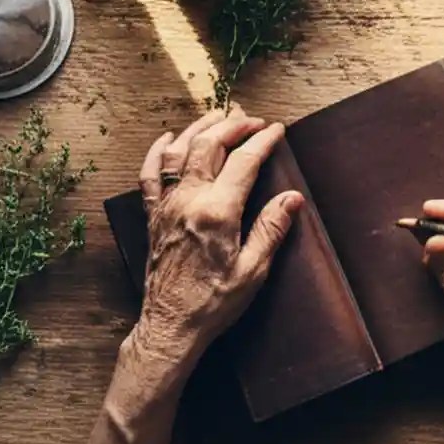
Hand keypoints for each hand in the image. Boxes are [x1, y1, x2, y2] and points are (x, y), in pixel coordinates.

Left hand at [131, 107, 303, 372]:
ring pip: (179, 152)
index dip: (263, 140)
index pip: (244, 162)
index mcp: (217, 213)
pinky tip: (168, 139)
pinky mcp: (153, 216)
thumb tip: (293, 198)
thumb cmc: (213, 303)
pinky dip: (158, 152)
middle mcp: (188, 201)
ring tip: (218, 117)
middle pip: (209, 145)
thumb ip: (272, 229)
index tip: (277, 130)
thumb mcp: (253, 271)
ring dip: (199, 129)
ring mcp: (167, 206)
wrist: (171, 326)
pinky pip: (150, 175)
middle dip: (233, 125)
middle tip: (251, 119)